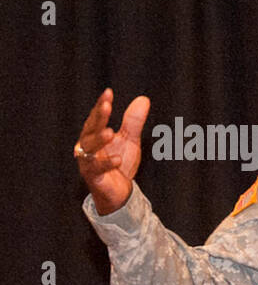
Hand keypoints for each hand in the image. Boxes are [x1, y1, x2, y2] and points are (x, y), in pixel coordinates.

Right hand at [75, 88, 149, 214]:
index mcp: (94, 134)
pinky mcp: (94, 177)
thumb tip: (143, 99)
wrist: (119, 191)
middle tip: (106, 106)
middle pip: (90, 129)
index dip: (101, 104)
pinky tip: (117, 159)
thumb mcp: (130, 140)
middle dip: (98, 118)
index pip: (96, 117)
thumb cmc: (119, 162)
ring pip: (89, 148)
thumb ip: (133, 121)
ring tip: (110, 132)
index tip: (108, 92)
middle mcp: (87, 146)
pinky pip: (97, 169)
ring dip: (99, 140)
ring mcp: (88, 161)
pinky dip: (107, 163)